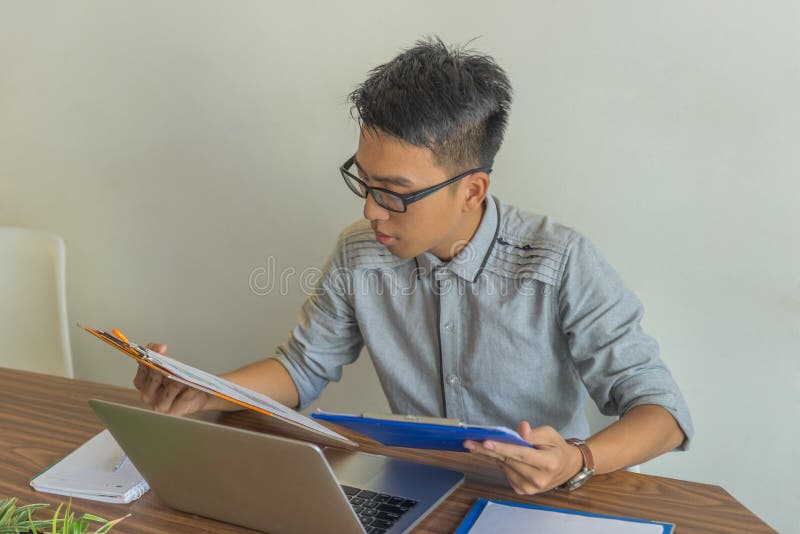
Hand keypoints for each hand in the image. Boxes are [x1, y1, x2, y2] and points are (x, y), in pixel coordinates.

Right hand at [132, 343, 209, 415]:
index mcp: (141, 381)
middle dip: (165, 367)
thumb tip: (158, 348)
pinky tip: (196, 385)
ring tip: (187, 374)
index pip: (144, 364)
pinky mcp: (172, 412)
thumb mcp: (167, 364)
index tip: (161, 348)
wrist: (194, 393)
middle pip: (155, 376)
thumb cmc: (177, 378)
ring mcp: (158, 405)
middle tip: (172, 362)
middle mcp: (146, 394)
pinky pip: (184, 397)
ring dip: (180, 379)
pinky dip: (191, 390)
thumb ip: (158, 353)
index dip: (152, 354)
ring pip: (171, 387)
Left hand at [464, 422, 583, 494]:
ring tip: (477, 443)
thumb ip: (534, 433)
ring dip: (490, 454)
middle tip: (468, 442)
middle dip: (487, 450)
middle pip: (508, 461)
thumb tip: (521, 429)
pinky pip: (505, 472)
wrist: (566, 468)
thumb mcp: (550, 434)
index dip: (503, 447)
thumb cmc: (557, 448)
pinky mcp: (522, 490)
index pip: (521, 454)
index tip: (486, 441)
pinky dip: (499, 461)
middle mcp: (539, 479)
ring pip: (504, 466)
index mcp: (548, 463)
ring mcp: (530, 488)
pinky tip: (496, 452)